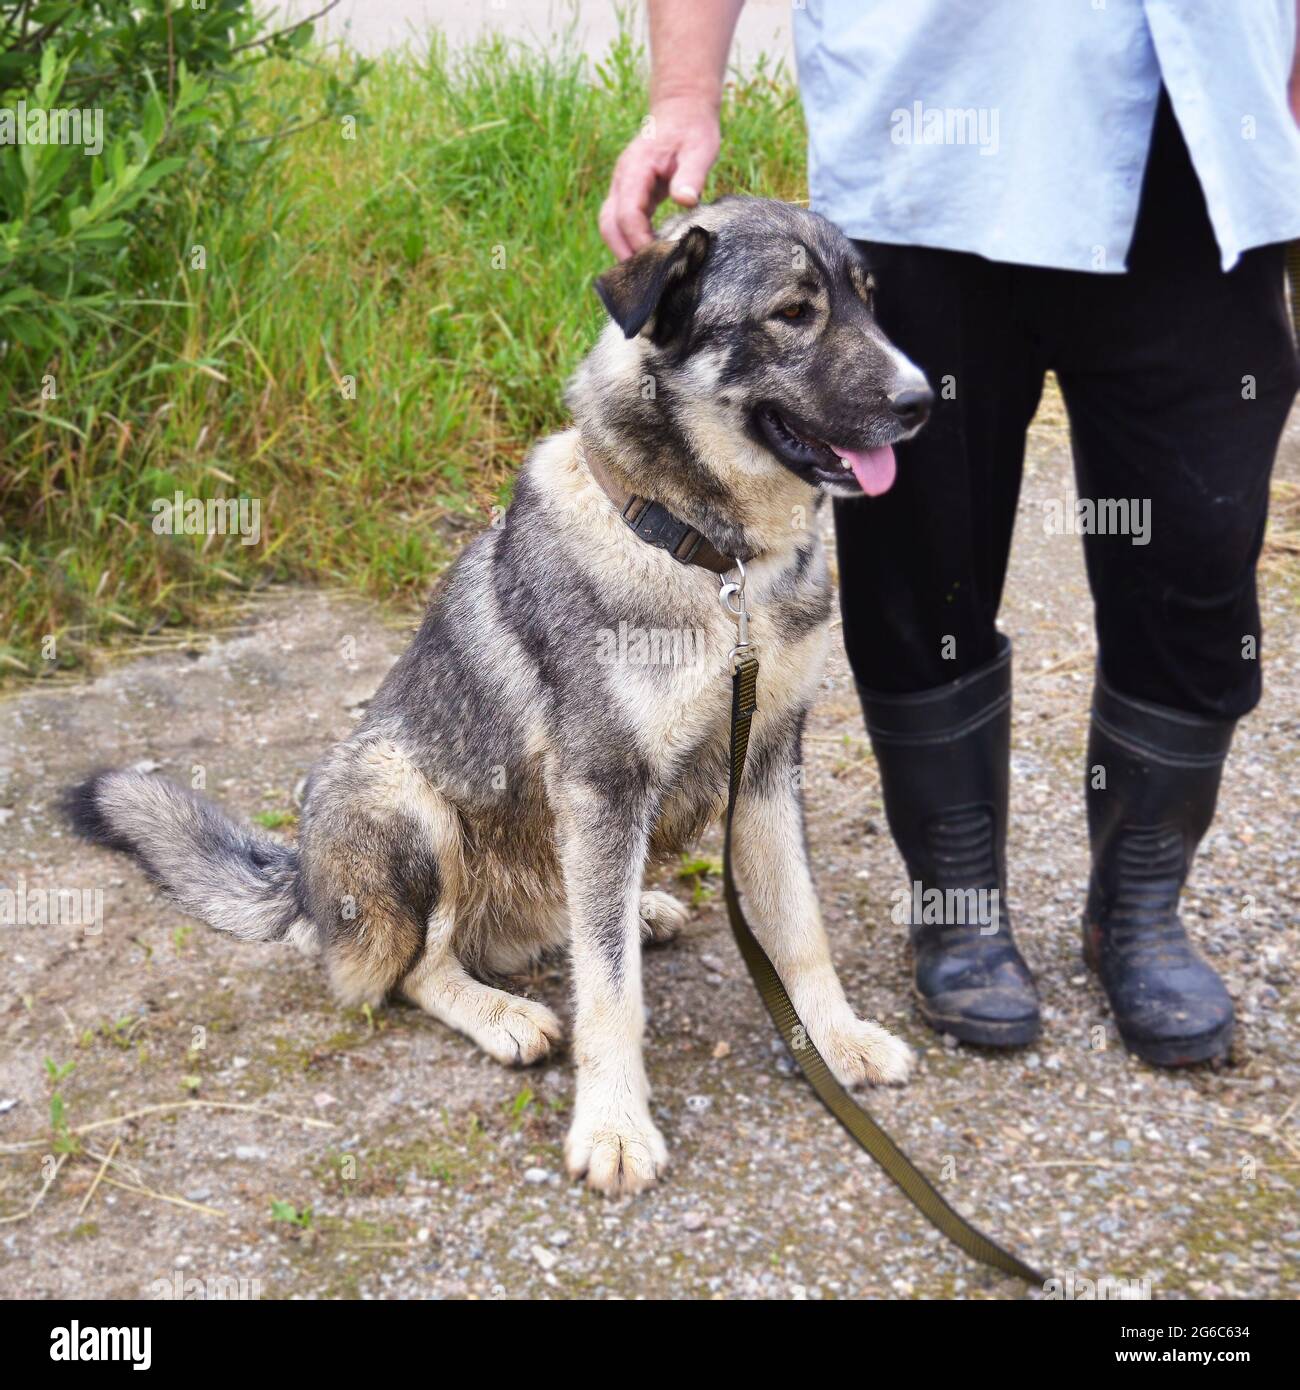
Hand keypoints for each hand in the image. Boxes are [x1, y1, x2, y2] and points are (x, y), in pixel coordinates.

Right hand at [599, 95, 720, 259]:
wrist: (681, 110)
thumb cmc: (693, 129)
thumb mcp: (700, 148)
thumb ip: (692, 174)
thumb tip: (686, 200)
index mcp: (636, 168)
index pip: (627, 213)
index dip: (639, 240)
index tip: (658, 260)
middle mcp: (622, 179)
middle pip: (609, 224)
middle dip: (623, 252)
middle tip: (645, 280)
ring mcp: (622, 187)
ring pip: (610, 225)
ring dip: (623, 250)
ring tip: (644, 275)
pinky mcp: (629, 194)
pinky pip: (620, 222)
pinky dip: (629, 242)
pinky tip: (648, 257)